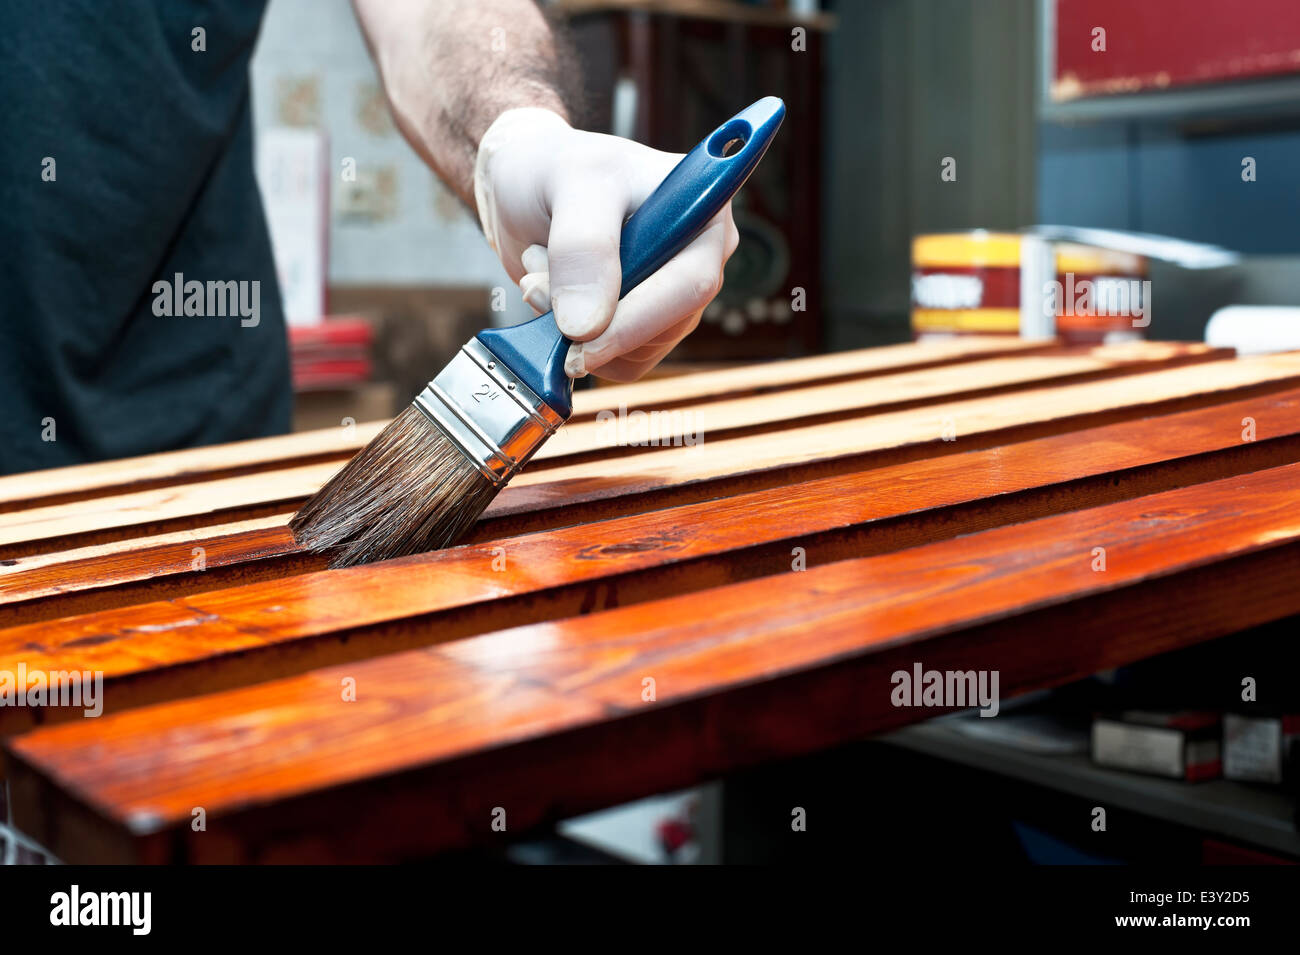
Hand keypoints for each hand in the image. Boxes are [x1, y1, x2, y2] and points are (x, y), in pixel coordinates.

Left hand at [473, 108, 738, 380]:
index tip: (581, 338)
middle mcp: (698, 256)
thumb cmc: (555, 168)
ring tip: (543, 274)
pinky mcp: (642, 320)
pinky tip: (555, 294)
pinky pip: (620, 360)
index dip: (638, 319)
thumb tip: (589, 326)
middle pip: (667, 326)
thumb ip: (583, 247)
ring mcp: (671, 292)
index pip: (692, 284)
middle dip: (594, 322)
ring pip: (639, 351)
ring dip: (576, 329)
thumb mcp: (572, 183)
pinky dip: (576, 340)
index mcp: (704, 211)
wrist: (525, 186)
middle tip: (537, 284)